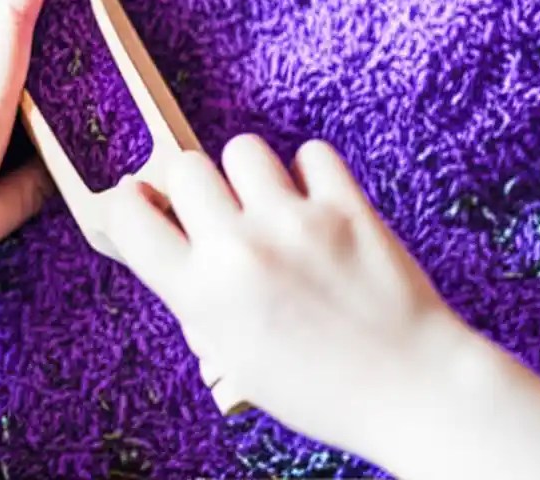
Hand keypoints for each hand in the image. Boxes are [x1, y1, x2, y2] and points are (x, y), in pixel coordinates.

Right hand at [105, 137, 469, 457]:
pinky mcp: (346, 207)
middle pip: (186, 167)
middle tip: (219, 212)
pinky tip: (317, 205)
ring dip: (250, 175)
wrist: (410, 390)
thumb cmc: (321, 388)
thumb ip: (198, 300)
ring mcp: (294, 223)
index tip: (145, 207)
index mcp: (202, 294)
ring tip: (272, 207)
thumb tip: (176, 248)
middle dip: (195, 186)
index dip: (131, 205)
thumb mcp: (234, 357)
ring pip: (243, 149)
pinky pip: (311, 153)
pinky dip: (311, 173)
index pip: (129, 216)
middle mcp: (240, 249)